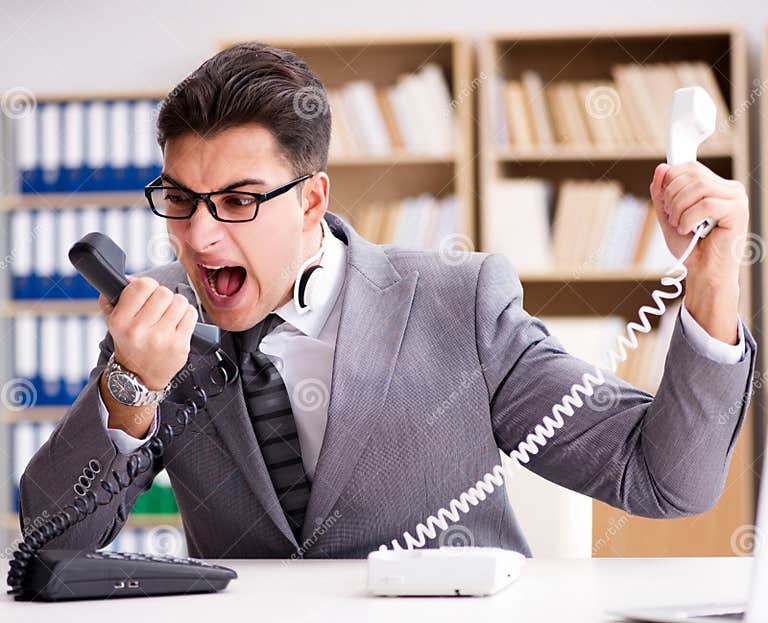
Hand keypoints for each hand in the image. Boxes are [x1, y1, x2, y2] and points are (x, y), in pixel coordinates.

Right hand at [98, 276, 197, 390]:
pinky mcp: (180, 345)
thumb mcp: (112, 320)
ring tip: (168, 315)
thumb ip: (115, 296)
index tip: (147, 294)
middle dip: (163, 296)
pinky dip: (187, 315)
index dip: (148, 286)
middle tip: (158, 307)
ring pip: (180, 301)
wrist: (139, 375)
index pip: (142, 285)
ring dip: (176, 305)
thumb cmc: (129, 343)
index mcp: (121, 321)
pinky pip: (191, 314)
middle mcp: (140, 331)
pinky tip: (177, 323)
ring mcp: (162, 339)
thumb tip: (132, 278)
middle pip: (164, 292)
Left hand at [649, 161, 748, 343]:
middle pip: (692, 175)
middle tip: (671, 218)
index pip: (689, 167)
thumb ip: (662, 193)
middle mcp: (729, 189)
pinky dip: (689, 218)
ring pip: (698, 188)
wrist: (703, 272)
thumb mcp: (668, 216)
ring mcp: (736, 199)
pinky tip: (688, 230)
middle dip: (671, 197)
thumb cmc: (691, 247)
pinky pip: (706, 204)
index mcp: (716, 186)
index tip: (665, 203)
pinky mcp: (738, 211)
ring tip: (679, 225)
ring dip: (679, 209)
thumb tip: (661, 168)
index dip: (670, 181)